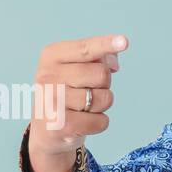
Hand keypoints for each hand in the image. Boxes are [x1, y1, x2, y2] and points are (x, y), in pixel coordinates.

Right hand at [27, 33, 127, 171]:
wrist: (46, 129)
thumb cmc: (67, 92)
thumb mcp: (76, 69)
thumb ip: (97, 58)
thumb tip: (114, 62)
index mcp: (52, 56)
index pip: (85, 48)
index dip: (106, 45)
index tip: (124, 41)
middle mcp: (48, 75)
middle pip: (101, 74)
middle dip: (105, 83)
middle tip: (89, 89)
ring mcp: (52, 100)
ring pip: (103, 98)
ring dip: (102, 105)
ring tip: (84, 107)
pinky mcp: (60, 125)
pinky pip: (100, 121)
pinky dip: (99, 123)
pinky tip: (84, 122)